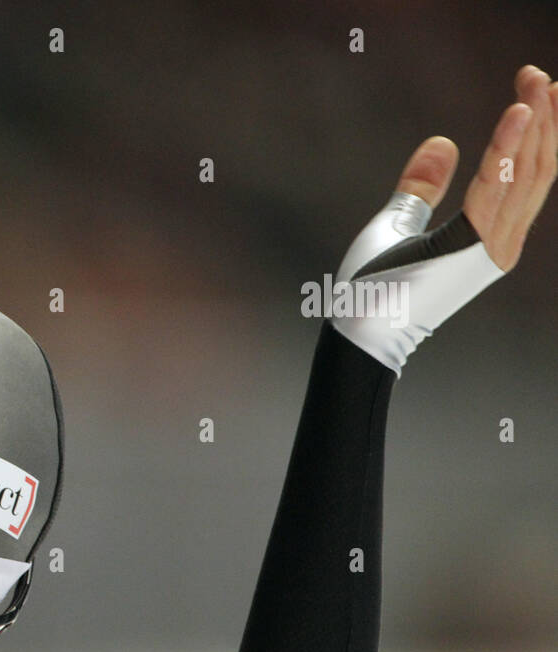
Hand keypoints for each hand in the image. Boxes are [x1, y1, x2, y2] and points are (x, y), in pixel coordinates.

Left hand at [393, 65, 556, 271]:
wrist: (359, 330)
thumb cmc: (373, 288)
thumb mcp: (398, 224)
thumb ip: (422, 187)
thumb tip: (442, 141)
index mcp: (489, 234)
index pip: (524, 174)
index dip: (534, 131)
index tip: (534, 89)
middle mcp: (501, 241)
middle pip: (534, 169)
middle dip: (541, 119)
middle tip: (537, 74)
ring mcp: (492, 248)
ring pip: (525, 175)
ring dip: (533, 125)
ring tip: (536, 83)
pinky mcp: (475, 250)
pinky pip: (496, 190)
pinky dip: (507, 151)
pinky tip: (517, 115)